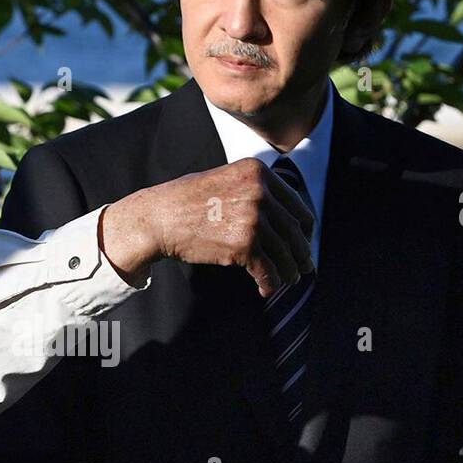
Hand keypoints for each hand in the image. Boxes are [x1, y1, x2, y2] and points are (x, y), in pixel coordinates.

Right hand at [99, 157, 313, 295]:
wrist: (159, 218)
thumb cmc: (186, 201)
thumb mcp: (225, 179)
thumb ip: (254, 190)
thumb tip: (280, 217)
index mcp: (258, 173)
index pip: (296, 205)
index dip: (304, 228)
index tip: (303, 241)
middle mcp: (260, 192)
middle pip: (294, 230)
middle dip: (301, 252)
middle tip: (303, 267)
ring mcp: (253, 218)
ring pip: (284, 253)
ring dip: (288, 271)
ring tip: (288, 281)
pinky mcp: (244, 245)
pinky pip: (267, 270)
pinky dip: (269, 283)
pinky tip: (266, 290)